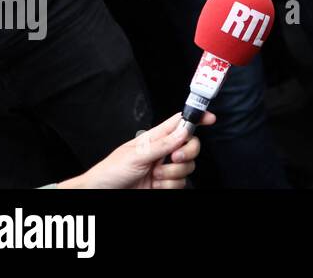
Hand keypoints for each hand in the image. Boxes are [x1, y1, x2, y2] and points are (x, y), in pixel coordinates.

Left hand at [58, 112, 215, 188]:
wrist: (102, 194)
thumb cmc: (110, 171)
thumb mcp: (136, 155)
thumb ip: (162, 144)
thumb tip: (185, 131)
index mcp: (155, 138)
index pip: (180, 122)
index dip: (196, 117)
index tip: (210, 118)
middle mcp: (163, 152)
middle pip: (191, 145)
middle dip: (187, 153)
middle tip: (174, 158)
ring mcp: (165, 169)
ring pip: (188, 166)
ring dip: (173, 173)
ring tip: (155, 176)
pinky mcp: (165, 185)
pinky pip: (181, 183)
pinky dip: (170, 186)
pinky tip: (156, 185)